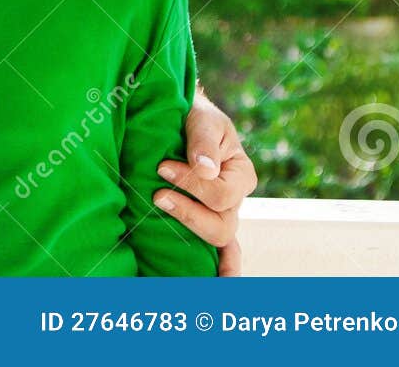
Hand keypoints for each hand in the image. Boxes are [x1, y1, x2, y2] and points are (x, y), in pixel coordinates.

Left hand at [154, 90, 258, 275]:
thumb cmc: (194, 115)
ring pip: (217, 237)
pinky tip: (218, 282)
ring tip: (161, 209)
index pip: (220, 193)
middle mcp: (235, 199)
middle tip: (157, 193)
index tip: (161, 167)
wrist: (181, 115)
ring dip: (190, 227)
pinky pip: (223, 251)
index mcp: (241, 175)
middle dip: (188, 210)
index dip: (191, 184)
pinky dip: (224, 268)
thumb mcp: (203, 119)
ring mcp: (221, 213)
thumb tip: (204, 169)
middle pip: (221, 223)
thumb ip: (203, 142)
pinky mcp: (203, 217)